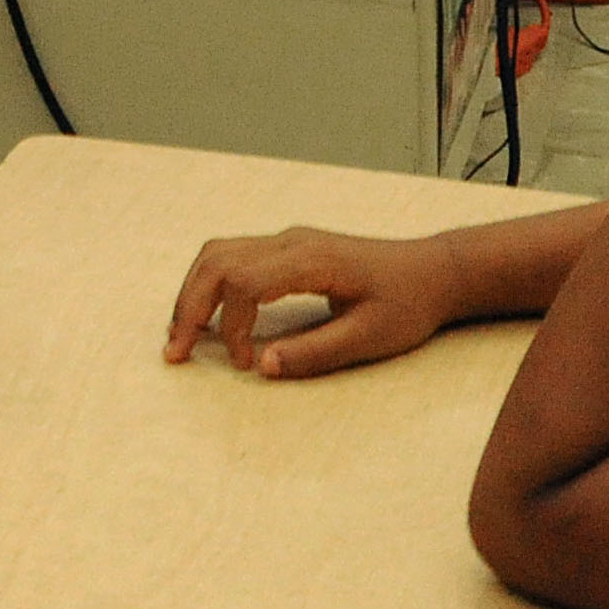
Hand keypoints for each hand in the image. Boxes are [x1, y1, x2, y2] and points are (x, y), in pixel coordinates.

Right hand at [164, 227, 468, 378]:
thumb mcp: (370, 338)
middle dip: (188, 305)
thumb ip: (316, 354)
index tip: (244, 364)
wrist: (434, 271)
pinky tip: (209, 317)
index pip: (245, 281)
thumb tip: (262, 368)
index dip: (232, 326)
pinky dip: (211, 284)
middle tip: (175, 352)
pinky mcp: (289, 249)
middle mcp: (292, 242)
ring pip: (219, 253)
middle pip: (217, 260)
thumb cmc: (408, 304)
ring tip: (181, 335)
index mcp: (311, 260)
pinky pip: (235, 256)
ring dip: (194, 292)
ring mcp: (288, 241)